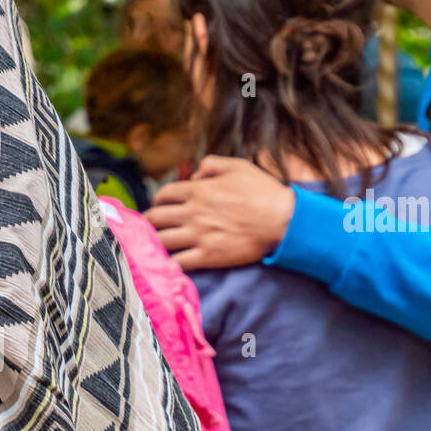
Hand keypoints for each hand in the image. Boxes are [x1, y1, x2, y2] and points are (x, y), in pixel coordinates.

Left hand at [145, 155, 295, 270]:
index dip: (157, 201)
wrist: (283, 220)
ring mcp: (199, 235)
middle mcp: (193, 213)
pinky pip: (178, 263)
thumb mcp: (238, 166)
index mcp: (198, 190)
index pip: (163, 195)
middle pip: (154, 218)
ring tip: (150, 247)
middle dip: (146, 223)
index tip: (158, 207)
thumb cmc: (263, 192)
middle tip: (146, 229)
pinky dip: (167, 265)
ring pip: (160, 241)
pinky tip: (163, 266)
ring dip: (151, 244)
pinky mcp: (208, 256)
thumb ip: (212, 164)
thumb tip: (195, 173)